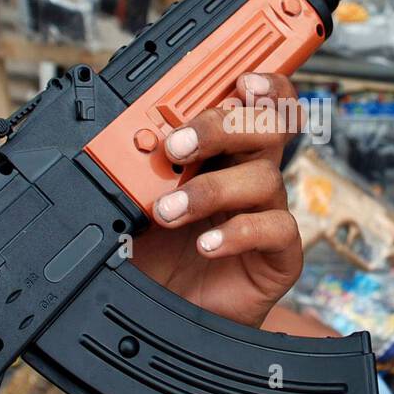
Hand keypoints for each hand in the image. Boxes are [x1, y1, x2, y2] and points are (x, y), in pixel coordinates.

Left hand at [132, 73, 302, 327]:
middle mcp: (249, 174)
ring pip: (265, 178)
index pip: (255, 103)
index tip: (240, 80)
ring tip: (168, 211)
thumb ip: (132, 172)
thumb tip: (114, 143)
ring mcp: (267, 213)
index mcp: (221, 151)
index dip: (262, 84)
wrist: (163, 313)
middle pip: (267, 127)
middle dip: (223, 127)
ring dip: (211, 190)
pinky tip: (207, 245)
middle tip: (177, 146)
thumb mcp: (132, 205)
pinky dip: (239, 232)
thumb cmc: (154, 255)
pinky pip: (277, 230)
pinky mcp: (279, 254)